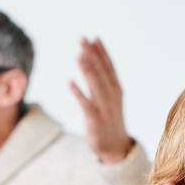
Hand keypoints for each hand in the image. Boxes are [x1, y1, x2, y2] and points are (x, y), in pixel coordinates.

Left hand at [69, 37, 132, 163]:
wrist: (116, 146)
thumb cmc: (109, 119)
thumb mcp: (108, 98)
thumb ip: (101, 81)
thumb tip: (93, 62)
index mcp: (116, 89)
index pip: (109, 66)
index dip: (101, 52)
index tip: (93, 37)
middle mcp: (112, 95)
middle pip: (101, 71)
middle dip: (92, 54)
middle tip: (82, 38)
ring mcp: (104, 107)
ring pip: (95, 84)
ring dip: (87, 69)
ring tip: (78, 54)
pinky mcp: (95, 119)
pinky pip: (85, 104)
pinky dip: (78, 92)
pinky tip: (69, 82)